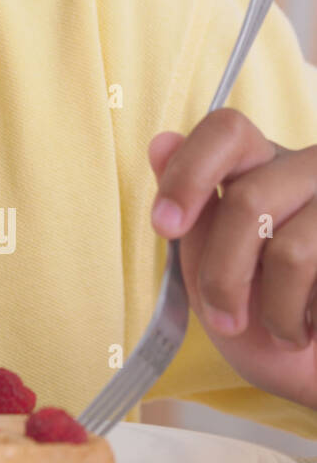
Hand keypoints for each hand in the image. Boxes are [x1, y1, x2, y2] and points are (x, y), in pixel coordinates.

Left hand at [148, 108, 316, 410]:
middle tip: (225, 320)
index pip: (227, 131)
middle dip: (223, 275)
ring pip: (289, 251)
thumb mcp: (212, 263)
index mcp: (263, 164)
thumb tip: (160, 142)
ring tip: (283, 331)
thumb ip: (192, 207)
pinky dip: (307, 319)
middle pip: (248, 201)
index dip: (189, 174)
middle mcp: (309, 169)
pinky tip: (314, 325)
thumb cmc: (263, 317)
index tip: (164, 226)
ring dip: (274, 310)